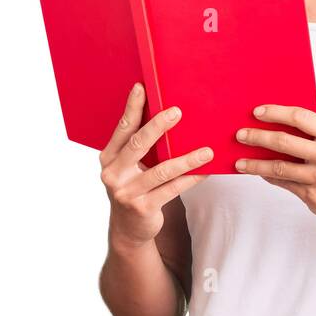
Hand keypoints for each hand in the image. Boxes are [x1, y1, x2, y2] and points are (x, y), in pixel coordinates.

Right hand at [100, 82, 214, 249]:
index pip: (122, 128)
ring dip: (187, 159)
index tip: (141, 87)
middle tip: (177, 112)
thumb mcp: (130, 167)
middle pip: (138, 144)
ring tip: (207, 150)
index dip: (132, 107)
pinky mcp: (143, 208)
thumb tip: (168, 116)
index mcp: (109, 157)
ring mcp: (127, 192)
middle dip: (158, 126)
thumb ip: (139, 147)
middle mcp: (113, 173)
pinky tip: (206, 171)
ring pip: (162, 170)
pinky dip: (191, 179)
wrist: (129, 228)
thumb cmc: (135, 188)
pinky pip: (173, 189)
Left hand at [235, 104, 315, 233]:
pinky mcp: (313, 196)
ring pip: (278, 166)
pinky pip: (284, 183)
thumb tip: (281, 127)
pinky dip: (268, 176)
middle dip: (257, 136)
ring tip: (240, 161)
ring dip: (255, 162)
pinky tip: (259, 172)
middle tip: (241, 135)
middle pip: (284, 141)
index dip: (276, 112)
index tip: (258, 112)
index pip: (301, 117)